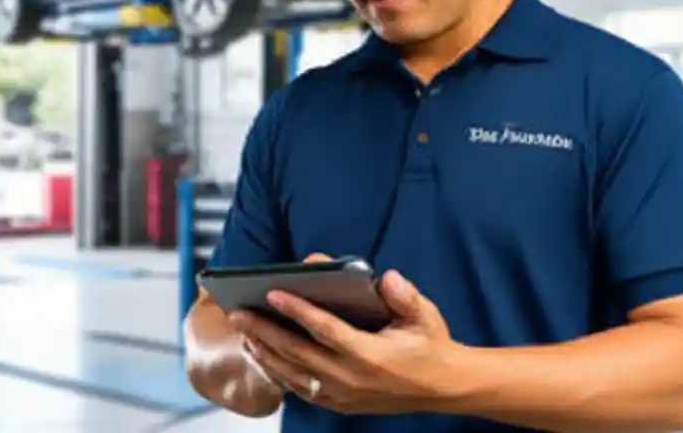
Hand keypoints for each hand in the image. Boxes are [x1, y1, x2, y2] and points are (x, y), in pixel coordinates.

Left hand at [228, 267, 462, 414]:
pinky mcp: (340, 404)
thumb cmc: (431, 346)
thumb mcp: (425, 316)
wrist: (444, 387)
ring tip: (245, 332)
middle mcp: (351, 378)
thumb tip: (386, 278)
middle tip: (239, 312)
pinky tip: (265, 357)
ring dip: (266, 352)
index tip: (273, 293)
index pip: (325, 329)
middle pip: (298, 353)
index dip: (298, 310)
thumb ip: (404, 296)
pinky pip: (301, 389)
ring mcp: (342, 395)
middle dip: (265, 330)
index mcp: (370, 354)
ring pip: (293, 374)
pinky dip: (279, 373)